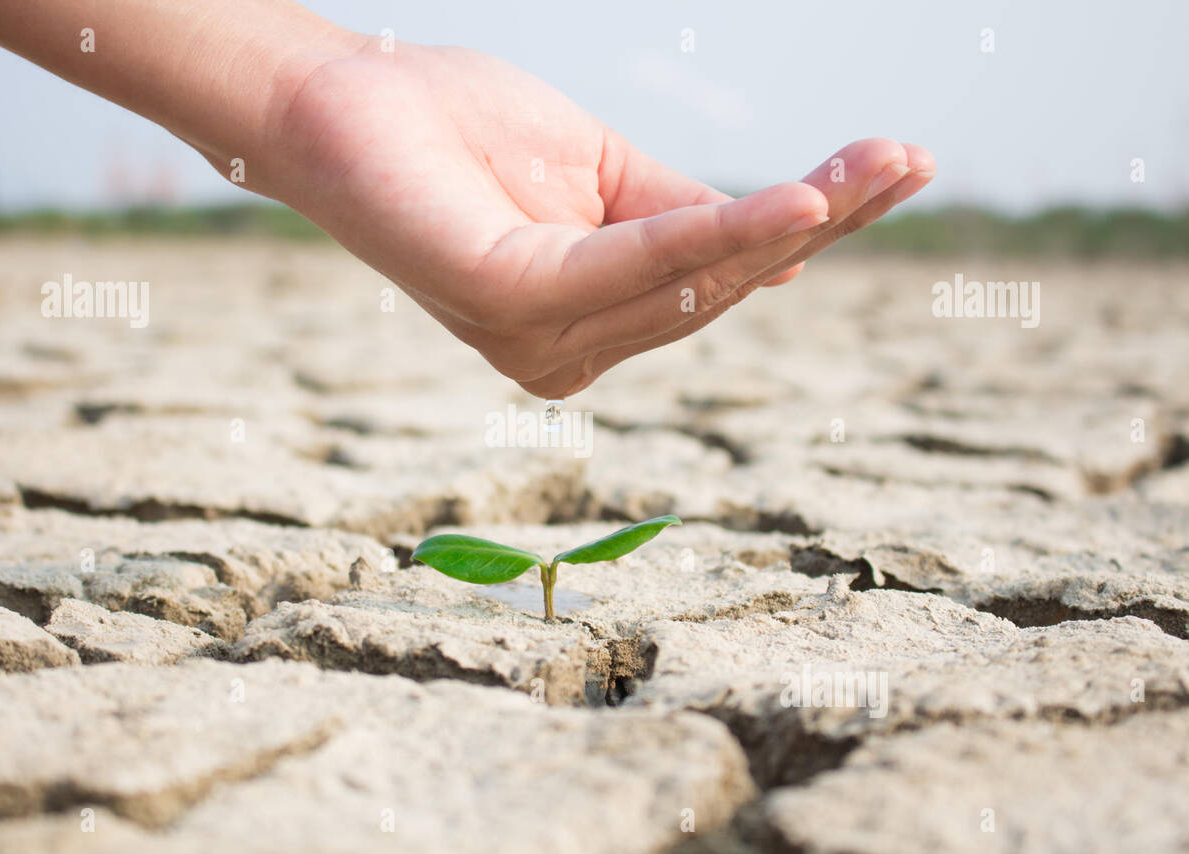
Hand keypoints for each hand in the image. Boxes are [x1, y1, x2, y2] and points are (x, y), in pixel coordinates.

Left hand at [269, 40, 934, 396]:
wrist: (342, 100)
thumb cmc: (461, 135)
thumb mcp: (604, 175)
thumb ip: (690, 216)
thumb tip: (799, 244)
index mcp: (590, 323)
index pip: (718, 279)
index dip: (808, 225)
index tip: (892, 170)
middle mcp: (568, 351)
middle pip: (720, 287)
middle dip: (826, 218)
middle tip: (912, 157)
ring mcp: (538, 340)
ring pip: (695, 280)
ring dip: (795, 218)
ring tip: (880, 166)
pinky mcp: (509, 303)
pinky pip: (637, 267)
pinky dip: (720, 233)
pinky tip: (799, 206)